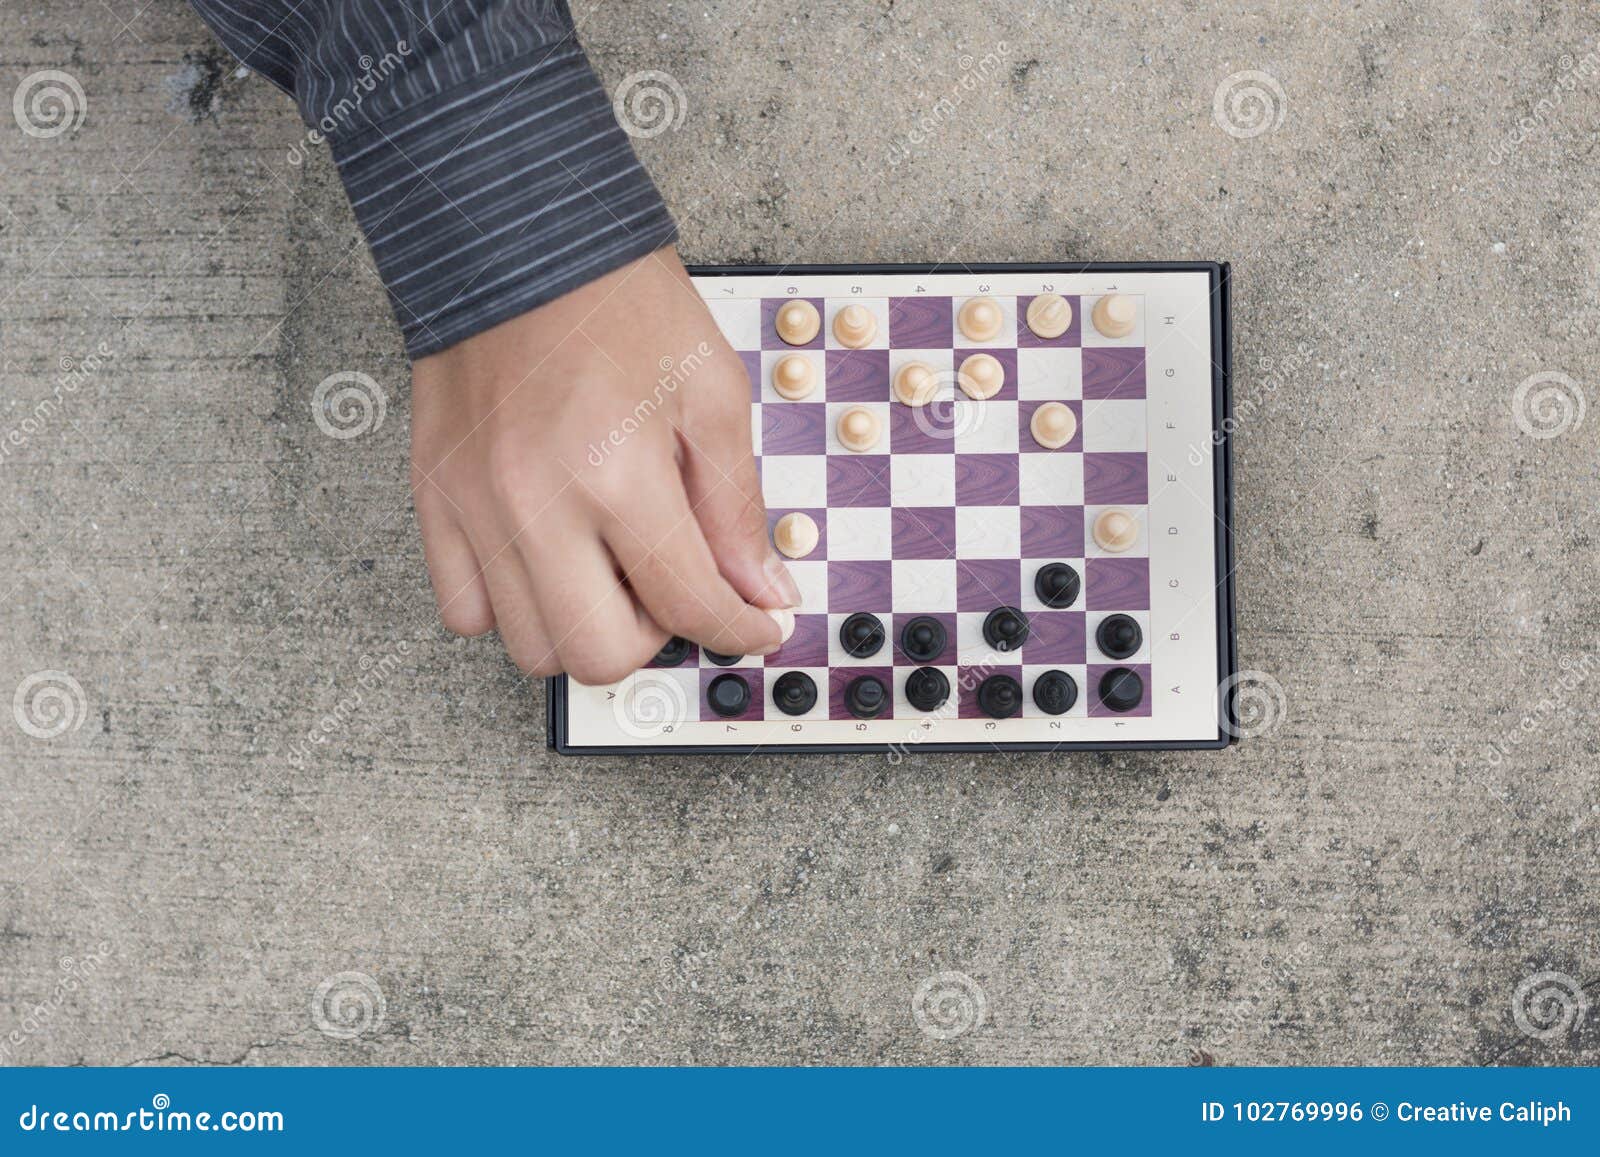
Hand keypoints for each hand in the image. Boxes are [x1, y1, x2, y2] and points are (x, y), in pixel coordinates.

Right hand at [409, 247, 797, 682]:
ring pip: (529, 646)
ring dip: (584, 628)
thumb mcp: (711, 393)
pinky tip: (548, 560)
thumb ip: (736, 505)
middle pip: (599, 654)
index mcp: (617, 474)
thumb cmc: (619, 302)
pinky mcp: (435, 496)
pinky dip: (511, 607)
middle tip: (674, 589)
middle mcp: (536, 504)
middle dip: (656, 638)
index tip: (758, 624)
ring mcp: (475, 507)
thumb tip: (761, 589)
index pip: (689, 605)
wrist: (519, 236)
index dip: (740, 628)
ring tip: (610, 570)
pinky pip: (463, 610)